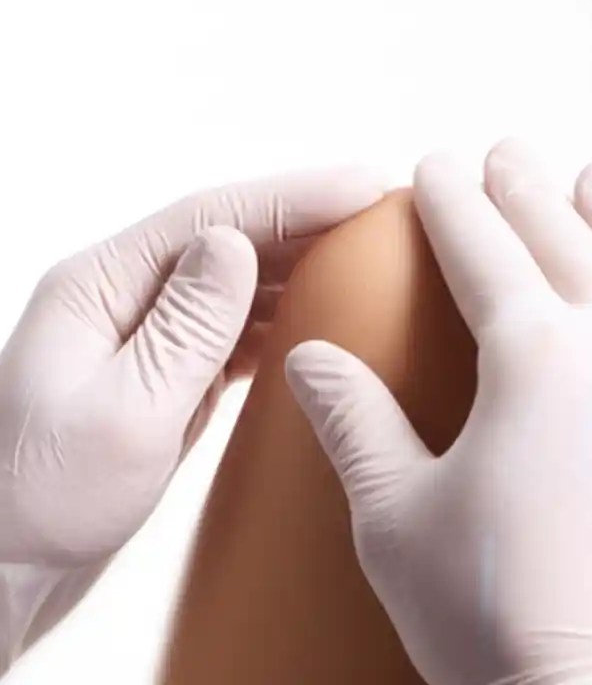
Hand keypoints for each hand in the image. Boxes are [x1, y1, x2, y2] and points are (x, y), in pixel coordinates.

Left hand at [0, 169, 384, 669]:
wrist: (4, 573)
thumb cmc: (39, 502)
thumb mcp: (122, 416)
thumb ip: (184, 330)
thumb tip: (236, 244)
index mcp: (98, 287)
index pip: (210, 218)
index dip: (294, 196)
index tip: (364, 187)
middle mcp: (121, 298)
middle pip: (228, 237)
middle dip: (307, 220)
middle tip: (384, 212)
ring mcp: (144, 337)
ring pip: (237, 281)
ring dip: (302, 266)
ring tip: (370, 259)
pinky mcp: (164, 377)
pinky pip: (234, 328)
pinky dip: (284, 318)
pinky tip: (323, 322)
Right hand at [285, 140, 591, 684]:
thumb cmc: (501, 620)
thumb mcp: (396, 520)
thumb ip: (355, 424)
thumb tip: (311, 361)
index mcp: (534, 357)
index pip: (482, 249)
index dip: (452, 202)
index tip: (435, 169)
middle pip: (565, 242)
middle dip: (526, 191)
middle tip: (504, 154)